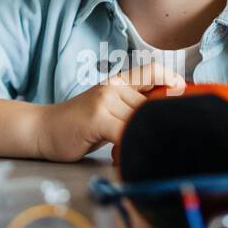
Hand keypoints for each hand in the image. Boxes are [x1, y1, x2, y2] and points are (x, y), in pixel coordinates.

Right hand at [37, 63, 185, 161]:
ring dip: (146, 138)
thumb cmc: (78, 124)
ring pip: (142, 120)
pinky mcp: (98, 118)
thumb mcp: (107, 109)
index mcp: (117, 82)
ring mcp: (105, 100)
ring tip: (144, 150)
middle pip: (153, 103)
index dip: (172, 82)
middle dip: (161, 123)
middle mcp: (113, 86)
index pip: (153, 71)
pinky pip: (127, 133)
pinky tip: (127, 156)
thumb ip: (130, 108)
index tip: (184, 96)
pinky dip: (132, 146)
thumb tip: (165, 117)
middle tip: (169, 140)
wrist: (42, 129)